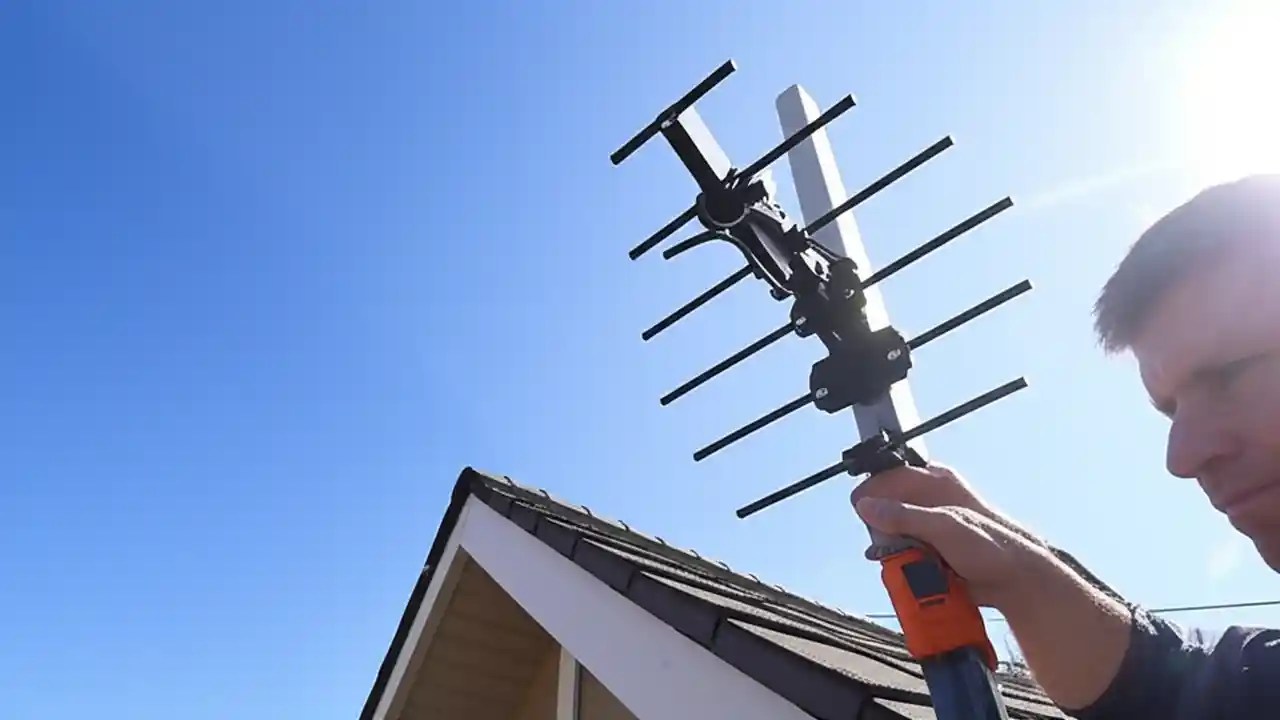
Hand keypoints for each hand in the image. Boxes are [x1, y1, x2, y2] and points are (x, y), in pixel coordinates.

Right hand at [850, 464, 1050, 610]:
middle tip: (883, 542)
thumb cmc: (991, 546)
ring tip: (896, 559)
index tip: (861, 512)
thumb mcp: (944, 526)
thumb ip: (904, 515)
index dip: (872, 494)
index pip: (888, 477)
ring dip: (889, 548)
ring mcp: (929, 524)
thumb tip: (867, 506)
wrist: (1016, 580)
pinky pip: (903, 550)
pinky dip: (899, 561)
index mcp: (934, 481)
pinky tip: (901, 569)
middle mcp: (930, 499)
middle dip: (879, 526)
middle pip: (886, 505)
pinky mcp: (930, 546)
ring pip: (892, 531)